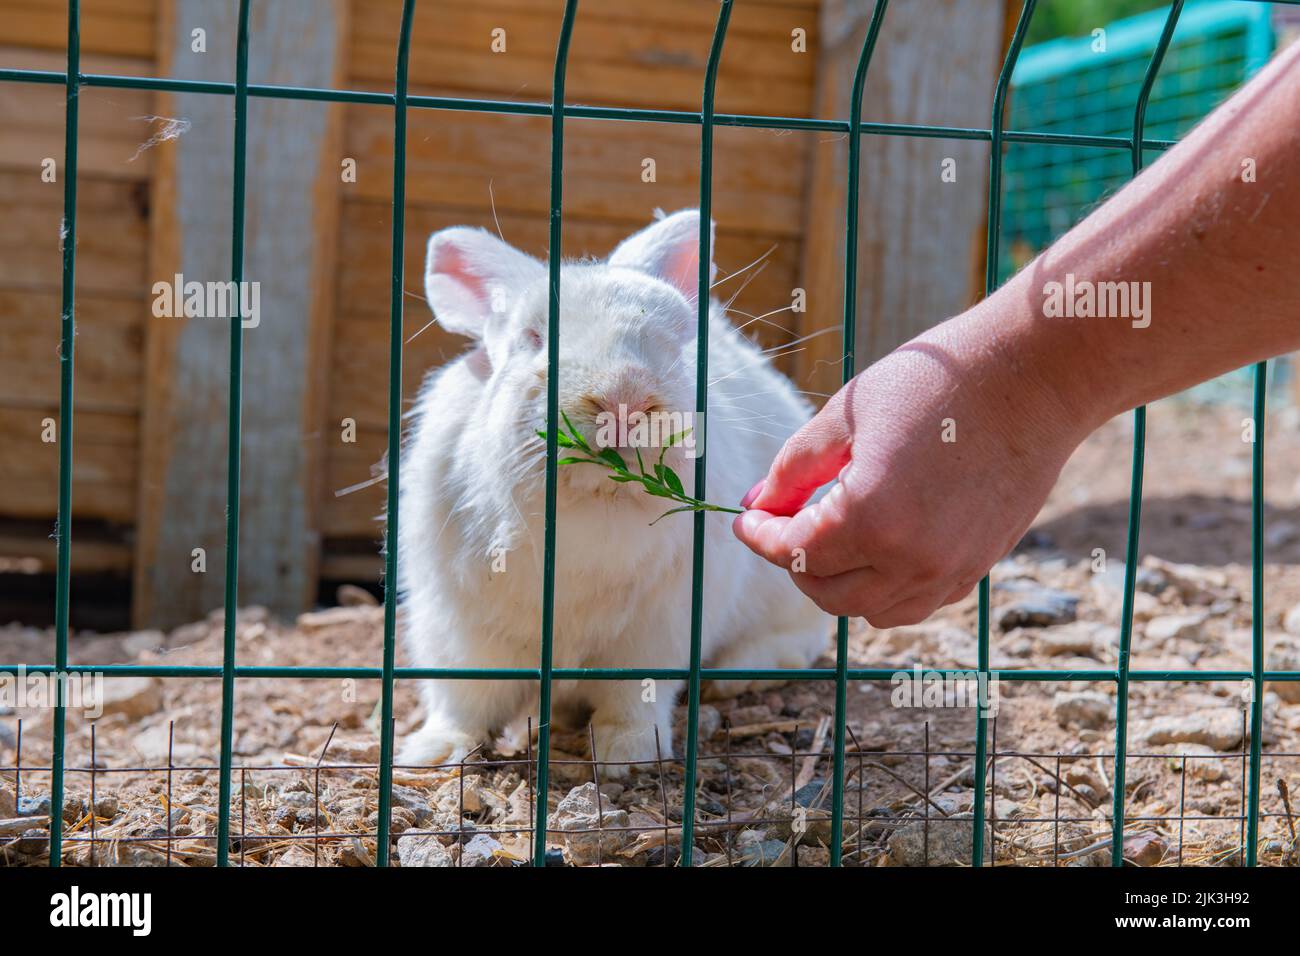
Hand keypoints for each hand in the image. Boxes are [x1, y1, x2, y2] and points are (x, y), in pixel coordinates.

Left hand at [732, 318, 1087, 626]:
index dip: (760, 536)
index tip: (745, 519)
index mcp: (871, 519)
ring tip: (828, 535)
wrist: (1035, 378)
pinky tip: (876, 545)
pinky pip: (915, 602)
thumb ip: (793, 468)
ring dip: (838, 582)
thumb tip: (758, 504)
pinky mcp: (978, 567)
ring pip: (872, 610)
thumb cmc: (936, 382)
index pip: (792, 552)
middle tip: (782, 523)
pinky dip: (883, 587)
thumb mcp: (845, 415)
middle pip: (827, 593)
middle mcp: (911, 560)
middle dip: (794, 562)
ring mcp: (950, 570)